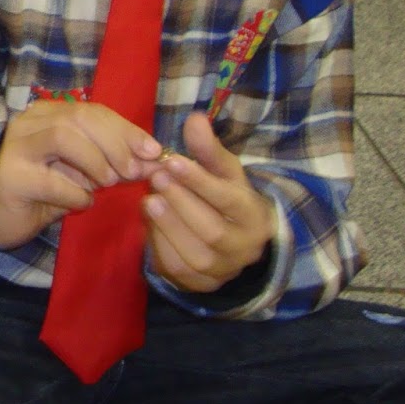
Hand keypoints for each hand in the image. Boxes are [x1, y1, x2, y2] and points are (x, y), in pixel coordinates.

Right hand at [0, 99, 162, 249]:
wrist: (2, 217)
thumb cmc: (49, 190)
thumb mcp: (89, 171)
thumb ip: (118, 161)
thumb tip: (158, 160)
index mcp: (47, 112)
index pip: (93, 110)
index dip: (126, 129)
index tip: (154, 151)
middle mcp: (27, 121)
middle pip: (79, 117)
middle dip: (114, 143)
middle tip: (133, 171)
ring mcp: (14, 147)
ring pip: (63, 137)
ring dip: (95, 162)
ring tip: (109, 183)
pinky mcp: (10, 178)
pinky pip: (53, 181)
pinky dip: (77, 195)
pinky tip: (80, 203)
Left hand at [144, 113, 273, 293]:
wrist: (233, 239)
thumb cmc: (225, 197)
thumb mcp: (222, 171)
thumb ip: (207, 148)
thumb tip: (194, 119)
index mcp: (255, 217)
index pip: (229, 201)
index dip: (199, 181)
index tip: (171, 159)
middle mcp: (245, 249)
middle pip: (212, 231)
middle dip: (181, 203)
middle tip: (156, 177)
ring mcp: (224, 270)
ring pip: (195, 255)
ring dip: (168, 226)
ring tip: (149, 200)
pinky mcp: (201, 284)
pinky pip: (178, 270)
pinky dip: (160, 246)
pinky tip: (149, 222)